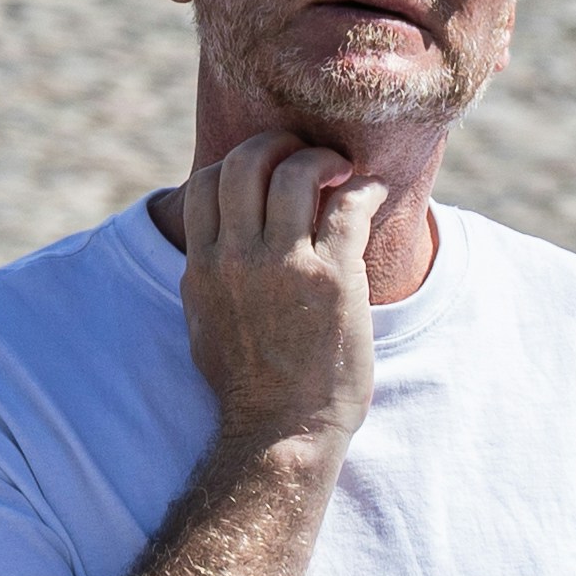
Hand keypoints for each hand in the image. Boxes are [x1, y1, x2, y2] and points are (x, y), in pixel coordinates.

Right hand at [180, 130, 383, 457]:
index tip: (266, 168)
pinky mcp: (332, 280)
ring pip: (295, 173)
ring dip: (322, 159)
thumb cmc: (248, 386)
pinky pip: (348, 207)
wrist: (279, 432)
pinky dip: (364, 188)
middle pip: (246, 162)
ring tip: (342, 168)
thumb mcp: (205, 322)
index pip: (206, 181)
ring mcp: (284, 266)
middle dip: (277, 144)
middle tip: (304, 153)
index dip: (239, 162)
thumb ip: (208, 275)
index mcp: (202, 266)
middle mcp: (236, 258)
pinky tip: (373, 192)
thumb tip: (213, 246)